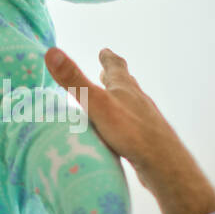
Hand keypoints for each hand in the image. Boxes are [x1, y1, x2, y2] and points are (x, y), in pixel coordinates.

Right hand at [44, 47, 214, 213]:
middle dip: (114, 77)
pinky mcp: (148, 141)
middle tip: (106, 70)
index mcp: (125, 89)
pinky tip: (120, 133)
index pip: (116, 67)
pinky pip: (133, 126)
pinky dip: (124, 123)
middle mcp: (138, 101)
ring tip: (113, 99)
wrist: (163, 163)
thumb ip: (74, 81)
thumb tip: (51, 52)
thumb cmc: (131, 131)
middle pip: (126, 84)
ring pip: (131, 105)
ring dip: (120, 99)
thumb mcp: (96, 103)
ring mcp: (145, 120)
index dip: (109, 58)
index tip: (105, 50)